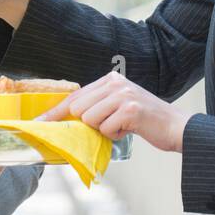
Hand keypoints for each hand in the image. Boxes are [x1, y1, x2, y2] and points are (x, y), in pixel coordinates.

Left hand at [40, 72, 189, 152]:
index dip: (55, 112)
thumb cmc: (144, 121)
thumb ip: (96, 107)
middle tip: (111, 125)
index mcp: (110, 79)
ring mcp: (123, 94)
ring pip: (90, 119)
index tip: (37, 122)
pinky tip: (130, 129)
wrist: (176, 127)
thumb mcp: (118, 107)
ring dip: (104, 130)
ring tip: (123, 126)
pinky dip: (116, 135)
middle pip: (78, 108)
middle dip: (89, 124)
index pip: (74, 96)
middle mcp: (115, 82)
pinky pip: (106, 129)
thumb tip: (66, 120)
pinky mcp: (130, 109)